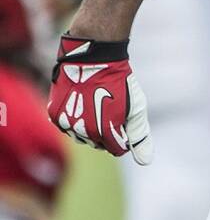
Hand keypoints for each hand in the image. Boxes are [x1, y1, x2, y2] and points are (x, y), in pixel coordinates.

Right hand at [47, 35, 152, 163]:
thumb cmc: (118, 82)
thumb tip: (145, 161)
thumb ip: (139, 136)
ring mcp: (67, 124)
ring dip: (89, 127)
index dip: (123, 136)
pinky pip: (67, 127)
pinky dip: (75, 119)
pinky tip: (82, 105)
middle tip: (110, 109)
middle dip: (106, 132)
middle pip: (99, 144)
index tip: (124, 119)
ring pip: (81, 137)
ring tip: (96, 105)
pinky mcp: (55, 115)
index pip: (117, 149)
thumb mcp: (135, 108)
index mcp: (105, 132)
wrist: (92, 59)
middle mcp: (83, 132)